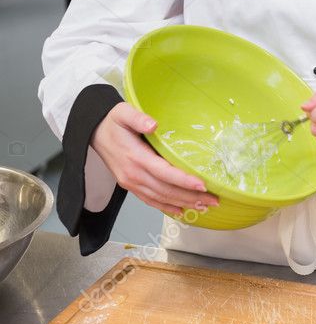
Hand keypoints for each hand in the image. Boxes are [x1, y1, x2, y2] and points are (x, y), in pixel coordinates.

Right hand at [90, 102, 219, 215]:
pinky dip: (167, 207)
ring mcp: (131, 183)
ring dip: (183, 204)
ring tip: (204, 207)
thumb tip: (153, 125)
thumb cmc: (113, 122)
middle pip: (166, 190)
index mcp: (136, 157)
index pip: (164, 172)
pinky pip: (150, 201)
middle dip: (191, 197)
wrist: (94, 133)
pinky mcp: (130, 186)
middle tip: (213, 200)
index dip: (184, 181)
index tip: (202, 185)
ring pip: (161, 198)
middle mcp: (134, 174)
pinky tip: (181, 210)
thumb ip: (138, 118)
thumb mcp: (123, 113)